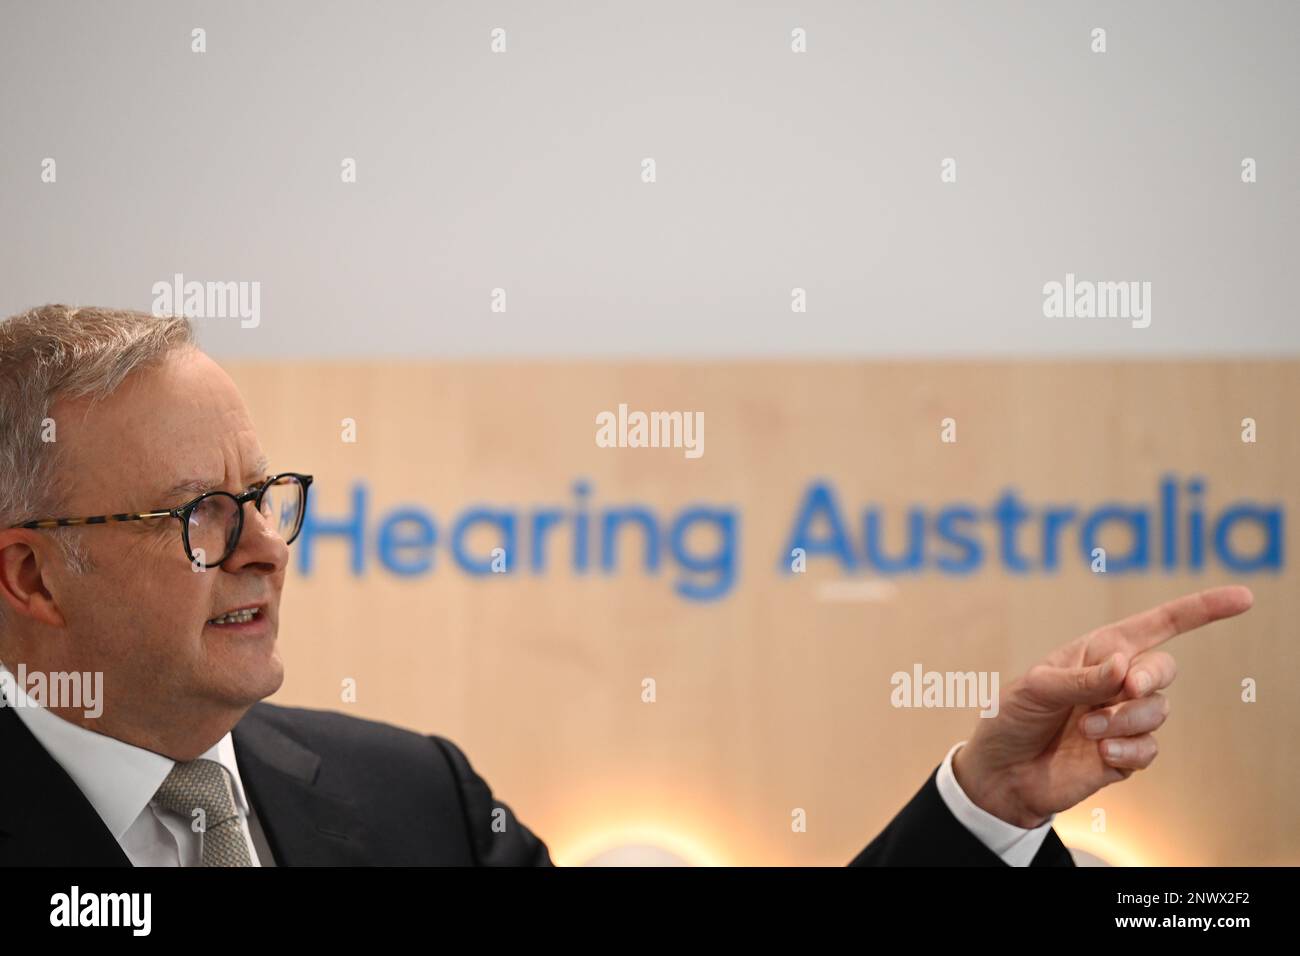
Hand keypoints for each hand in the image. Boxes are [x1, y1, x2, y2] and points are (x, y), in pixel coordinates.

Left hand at [952, 585, 1252, 827]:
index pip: (1156, 625)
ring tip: (1085, 730)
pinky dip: (1126, 751)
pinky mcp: (1124, 755)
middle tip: (1121, 691)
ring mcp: (1123, 719)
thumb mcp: (1036, 689)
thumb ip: (1082, 678)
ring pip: (1157, 711)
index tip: (1243, 598)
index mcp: (1097, 651)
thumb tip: (1125, 667)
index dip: (1201, 610)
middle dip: (1148, 679)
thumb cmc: (1011, 718)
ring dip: (1124, 720)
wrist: (1000, 773)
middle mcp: (1116, 682)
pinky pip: (1149, 749)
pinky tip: (1098, 756)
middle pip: (1164, 669)